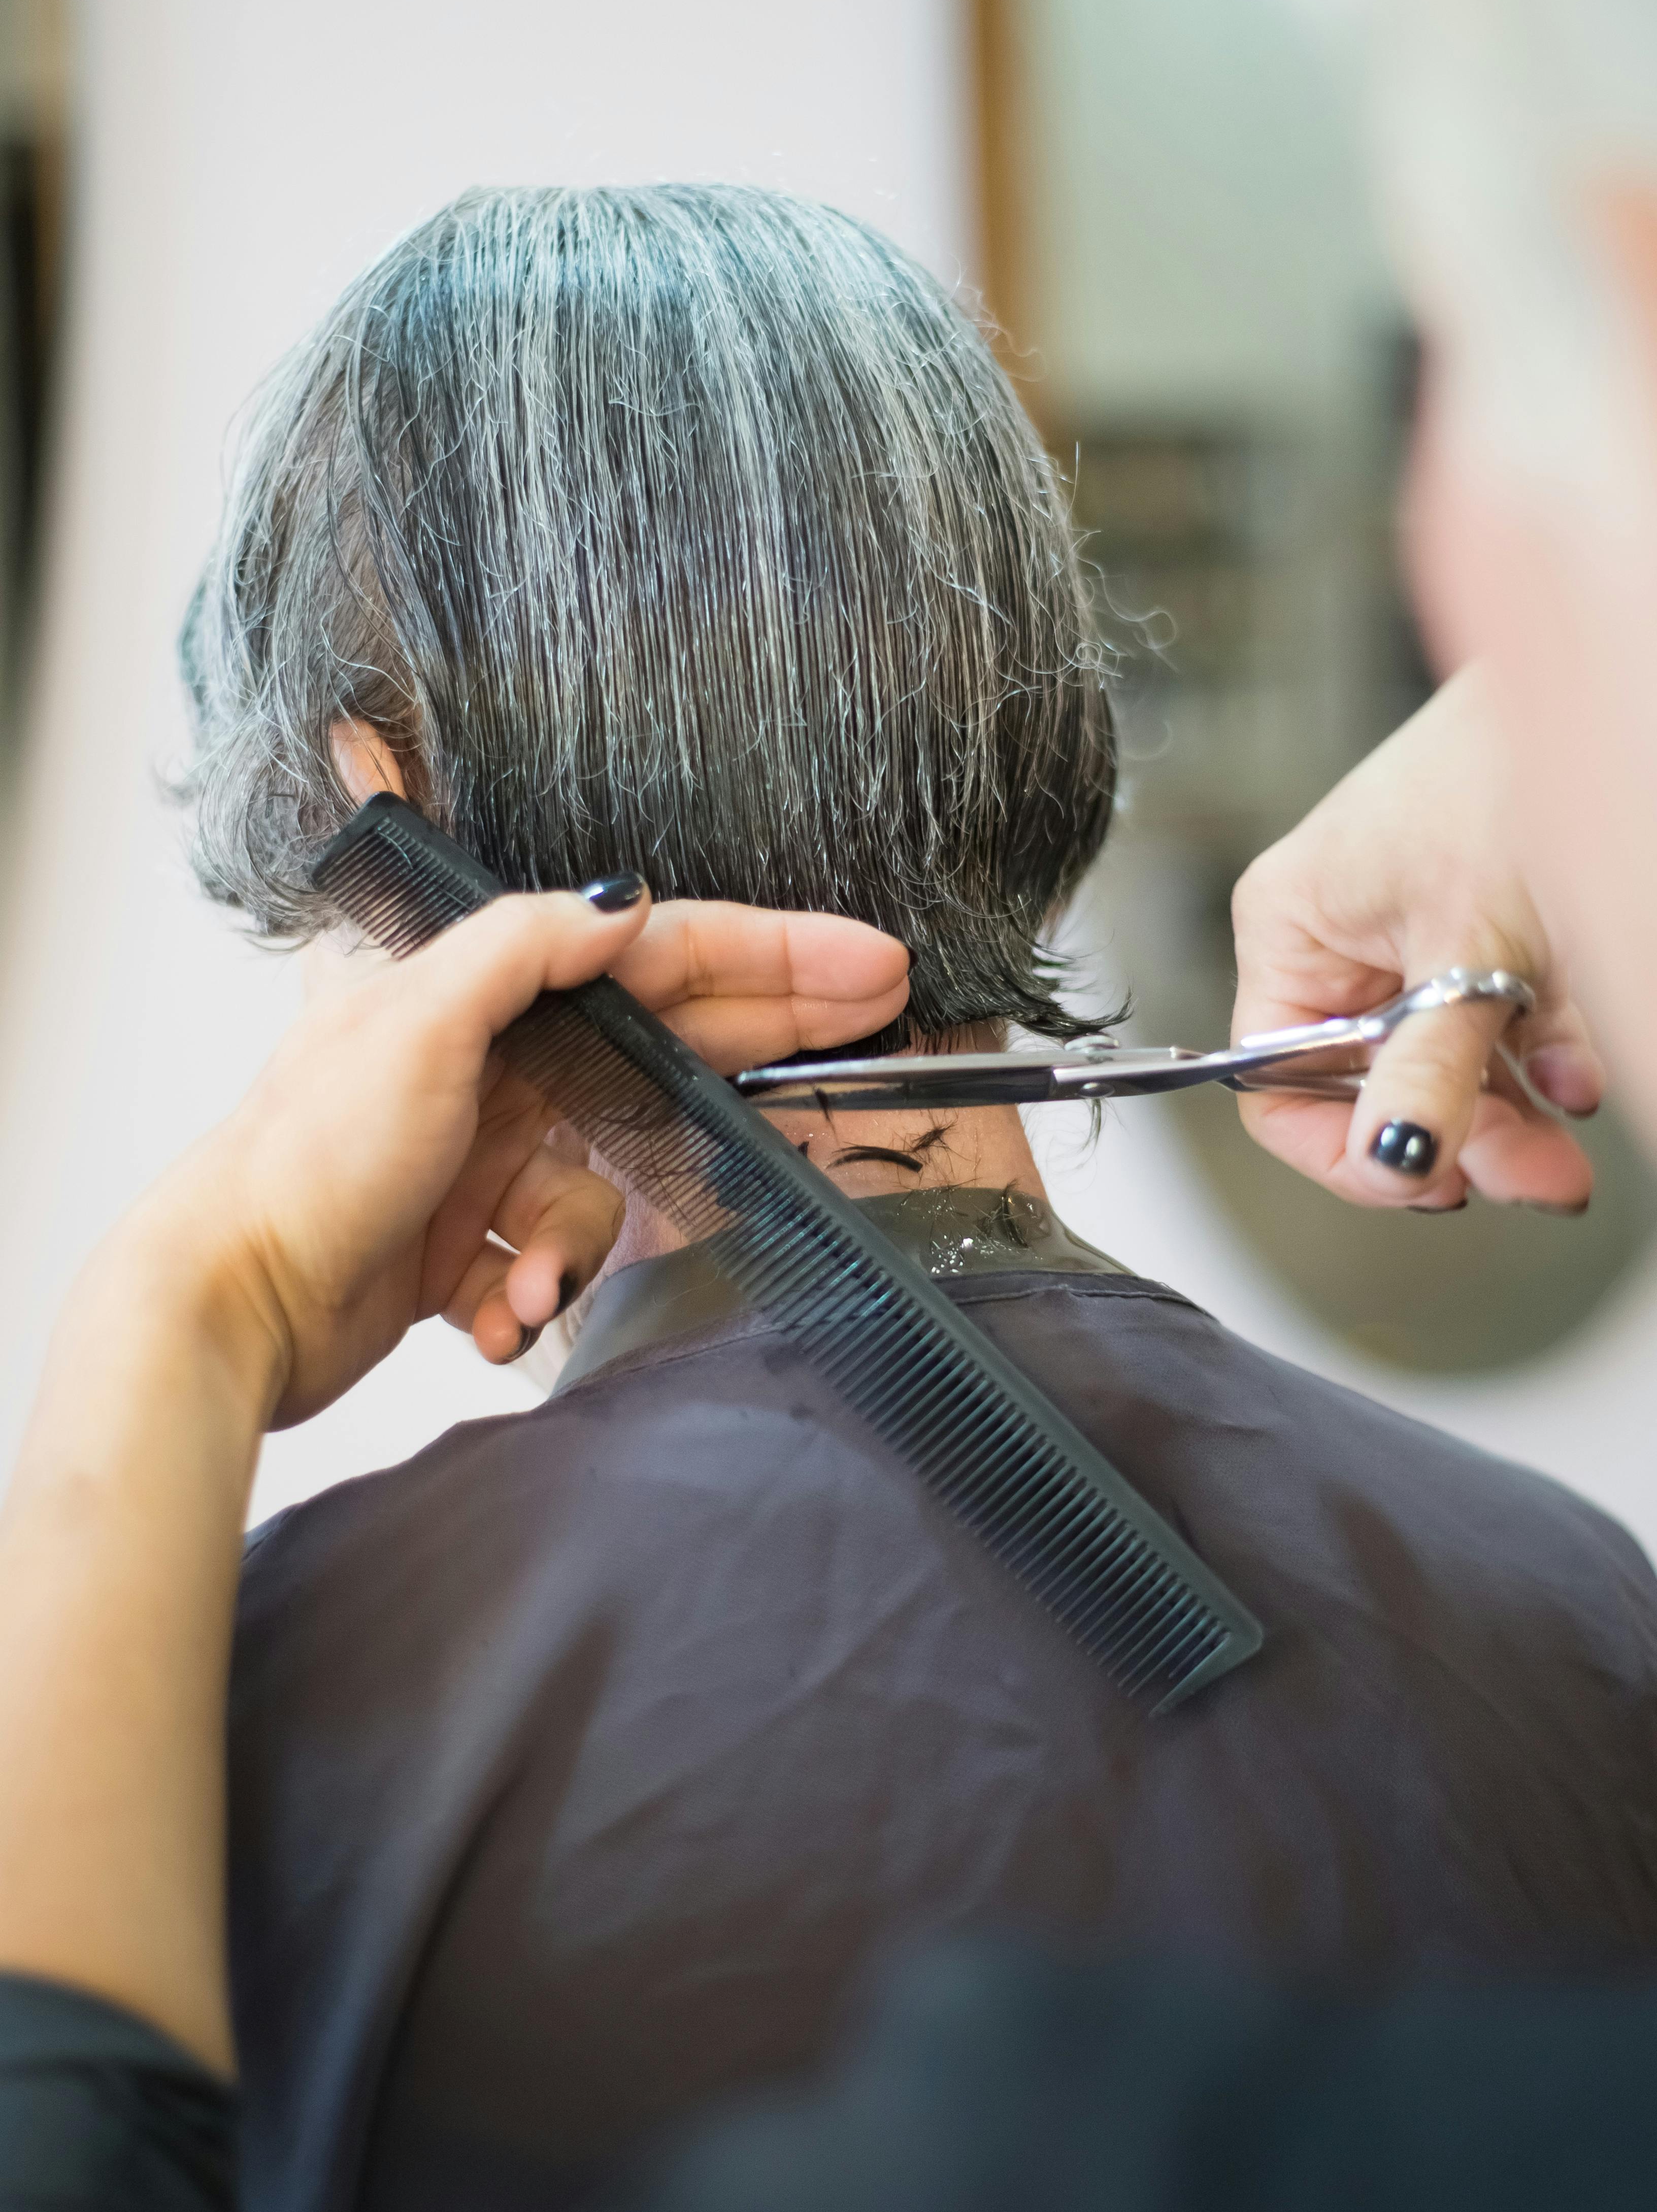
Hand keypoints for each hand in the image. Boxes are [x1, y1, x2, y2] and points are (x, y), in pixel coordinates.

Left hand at [141, 886, 910, 1426]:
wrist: (230, 1307)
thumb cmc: (302, 1161)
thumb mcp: (415, 1018)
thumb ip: (524, 947)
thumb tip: (624, 901)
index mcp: (470, 983)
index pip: (653, 949)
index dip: (769, 949)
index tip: (865, 960)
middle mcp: (483, 1058)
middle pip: (659, 1042)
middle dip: (758, 1044)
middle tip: (870, 1027)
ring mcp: (480, 1151)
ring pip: (604, 1182)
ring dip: (575, 1238)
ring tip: (526, 1273)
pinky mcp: (470, 1240)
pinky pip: (554, 1257)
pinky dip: (529, 1292)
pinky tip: (485, 1310)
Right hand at [1230, 668, 1603, 1211]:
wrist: (1620, 678)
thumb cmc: (1509, 767)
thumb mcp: (1466, 944)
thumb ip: (1429, 1068)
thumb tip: (1395, 1162)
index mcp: (1294, 924)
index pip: (1278, 1078)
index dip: (1345, 1146)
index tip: (1422, 1178)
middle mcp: (1350, 935)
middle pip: (1379, 1084)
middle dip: (1463, 1139)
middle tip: (1539, 1179)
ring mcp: (1428, 935)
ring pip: (1454, 1065)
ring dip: (1516, 1114)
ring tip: (1573, 1146)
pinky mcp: (1502, 931)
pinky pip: (1512, 1025)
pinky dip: (1551, 1057)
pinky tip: (1585, 1068)